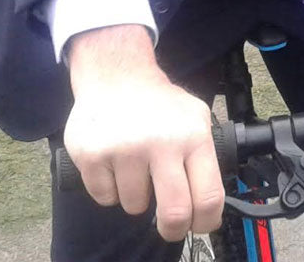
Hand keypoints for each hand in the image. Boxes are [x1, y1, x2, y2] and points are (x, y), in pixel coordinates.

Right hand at [64, 25, 222, 241]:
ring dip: (135, 196)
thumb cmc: (159, 103)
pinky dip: (109, 188)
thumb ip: (204, 157)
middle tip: (169, 226)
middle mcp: (162, 141)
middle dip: (172, 229)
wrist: (116, 74)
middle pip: (174, 214)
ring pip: (134, 206)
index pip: (209, 196)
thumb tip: (210, 207)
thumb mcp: (195, 118)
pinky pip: (105, 198)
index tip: (200, 226)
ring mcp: (125, 149)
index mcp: (193, 135)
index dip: (206, 222)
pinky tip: (113, 161)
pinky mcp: (93, 155)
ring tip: (135, 166)